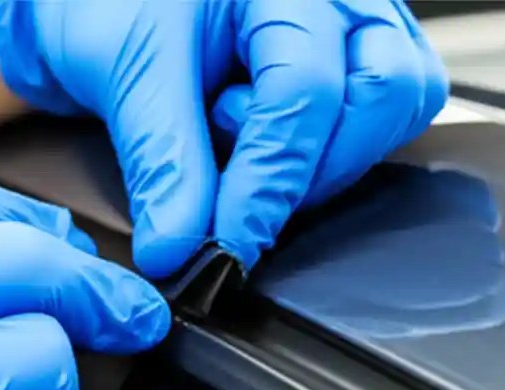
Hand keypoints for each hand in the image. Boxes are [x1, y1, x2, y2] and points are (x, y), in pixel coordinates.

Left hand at [0, 0, 447, 276]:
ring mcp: (363, 16)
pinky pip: (391, 112)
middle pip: (384, 94)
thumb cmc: (111, 3)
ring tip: (248, 149)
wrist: (104, 0)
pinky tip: (277, 147)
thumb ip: (162, 159)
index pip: (304, 92)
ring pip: (401, 105)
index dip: (268, 183)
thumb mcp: (125, 69)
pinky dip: (339, 151)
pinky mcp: (366, 50)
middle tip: (239, 200)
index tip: (230, 246)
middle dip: (311, 171)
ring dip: (331, 161)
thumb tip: (179, 250)